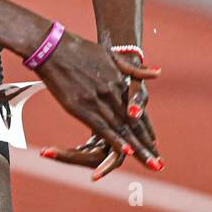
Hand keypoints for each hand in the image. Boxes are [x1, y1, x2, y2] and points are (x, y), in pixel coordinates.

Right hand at [34, 33, 160, 175]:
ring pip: (122, 129)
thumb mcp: (110, 55)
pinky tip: (127, 152)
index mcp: (119, 82)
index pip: (136, 111)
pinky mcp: (82, 108)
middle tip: (158, 164)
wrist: (53, 47)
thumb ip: (132, 68)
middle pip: (133, 125)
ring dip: (137, 149)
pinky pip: (102, 127)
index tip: (155, 144)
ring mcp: (97, 101)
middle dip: (146, 145)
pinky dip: (115, 140)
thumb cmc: (79, 49)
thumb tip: (158, 72)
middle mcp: (112, 93)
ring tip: (150, 164)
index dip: (146, 129)